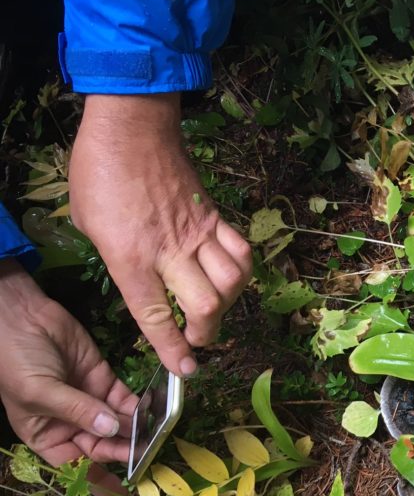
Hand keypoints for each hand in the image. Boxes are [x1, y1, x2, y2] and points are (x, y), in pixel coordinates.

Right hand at [0, 260, 135, 476]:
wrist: (19, 315)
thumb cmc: (15, 359)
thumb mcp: (40, 391)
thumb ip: (76, 411)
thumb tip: (109, 430)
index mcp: (46, 435)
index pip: (75, 464)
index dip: (98, 477)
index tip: (123, 489)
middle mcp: (70, 423)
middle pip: (103, 445)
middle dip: (126, 449)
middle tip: (150, 450)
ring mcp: (89, 400)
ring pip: (119, 422)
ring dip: (138, 428)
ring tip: (158, 432)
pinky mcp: (104, 379)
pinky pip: (126, 398)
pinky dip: (141, 405)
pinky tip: (156, 409)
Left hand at [69, 94, 251, 375]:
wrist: (132, 127)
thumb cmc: (100, 171)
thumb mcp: (90, 225)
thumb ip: (117, 258)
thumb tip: (140, 275)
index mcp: (130, 257)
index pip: (157, 315)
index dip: (173, 348)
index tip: (186, 368)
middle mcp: (170, 250)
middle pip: (206, 305)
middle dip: (205, 332)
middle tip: (197, 337)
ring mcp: (198, 232)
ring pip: (232, 281)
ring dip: (227, 304)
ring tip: (213, 307)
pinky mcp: (214, 216)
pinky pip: (241, 251)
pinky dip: (241, 270)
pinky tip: (228, 275)